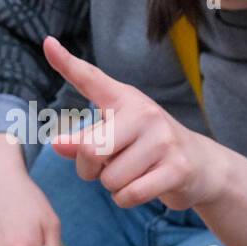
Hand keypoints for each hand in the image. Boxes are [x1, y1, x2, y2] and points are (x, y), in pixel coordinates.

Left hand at [43, 35, 226, 209]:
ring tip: (134, 173)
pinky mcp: (175, 168)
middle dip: (89, 170)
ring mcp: (162, 139)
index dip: (67, 64)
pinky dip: (126, 200)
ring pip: (109, 180)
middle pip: (90, 149)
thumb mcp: (114, 141)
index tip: (48, 44)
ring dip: (113, 187)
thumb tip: (57, 144)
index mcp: (124, 100)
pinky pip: (128, 196)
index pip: (91, 80)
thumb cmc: (144, 152)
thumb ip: (84, 142)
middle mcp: (144, 112)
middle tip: (107, 166)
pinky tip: (142, 187)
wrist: (198, 165)